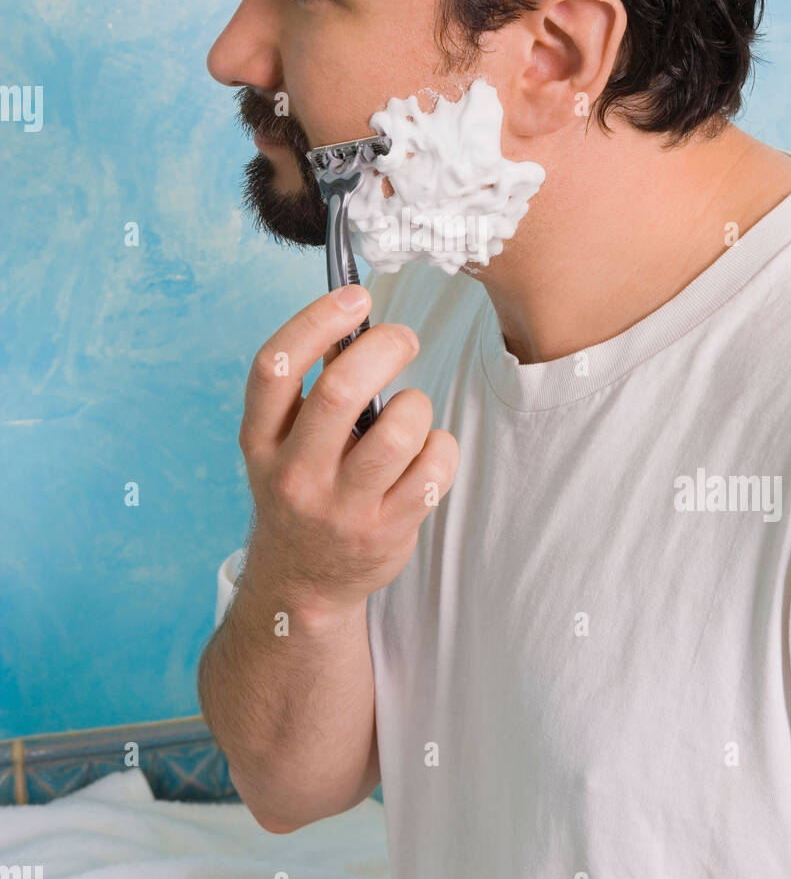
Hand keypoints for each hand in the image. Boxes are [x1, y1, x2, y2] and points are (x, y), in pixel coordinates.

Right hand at [238, 285, 459, 625]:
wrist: (303, 582)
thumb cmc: (302, 488)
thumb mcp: (281, 442)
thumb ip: (310, 387)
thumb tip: (356, 318)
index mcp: (260, 440)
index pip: (276, 366)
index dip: (317, 320)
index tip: (355, 296)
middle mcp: (293, 474)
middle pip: (340, 390)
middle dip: (384, 348)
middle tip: (403, 339)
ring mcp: (339, 508)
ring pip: (397, 431)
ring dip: (416, 405)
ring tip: (410, 411)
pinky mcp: (385, 531)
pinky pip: (433, 470)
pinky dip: (441, 447)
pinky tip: (427, 452)